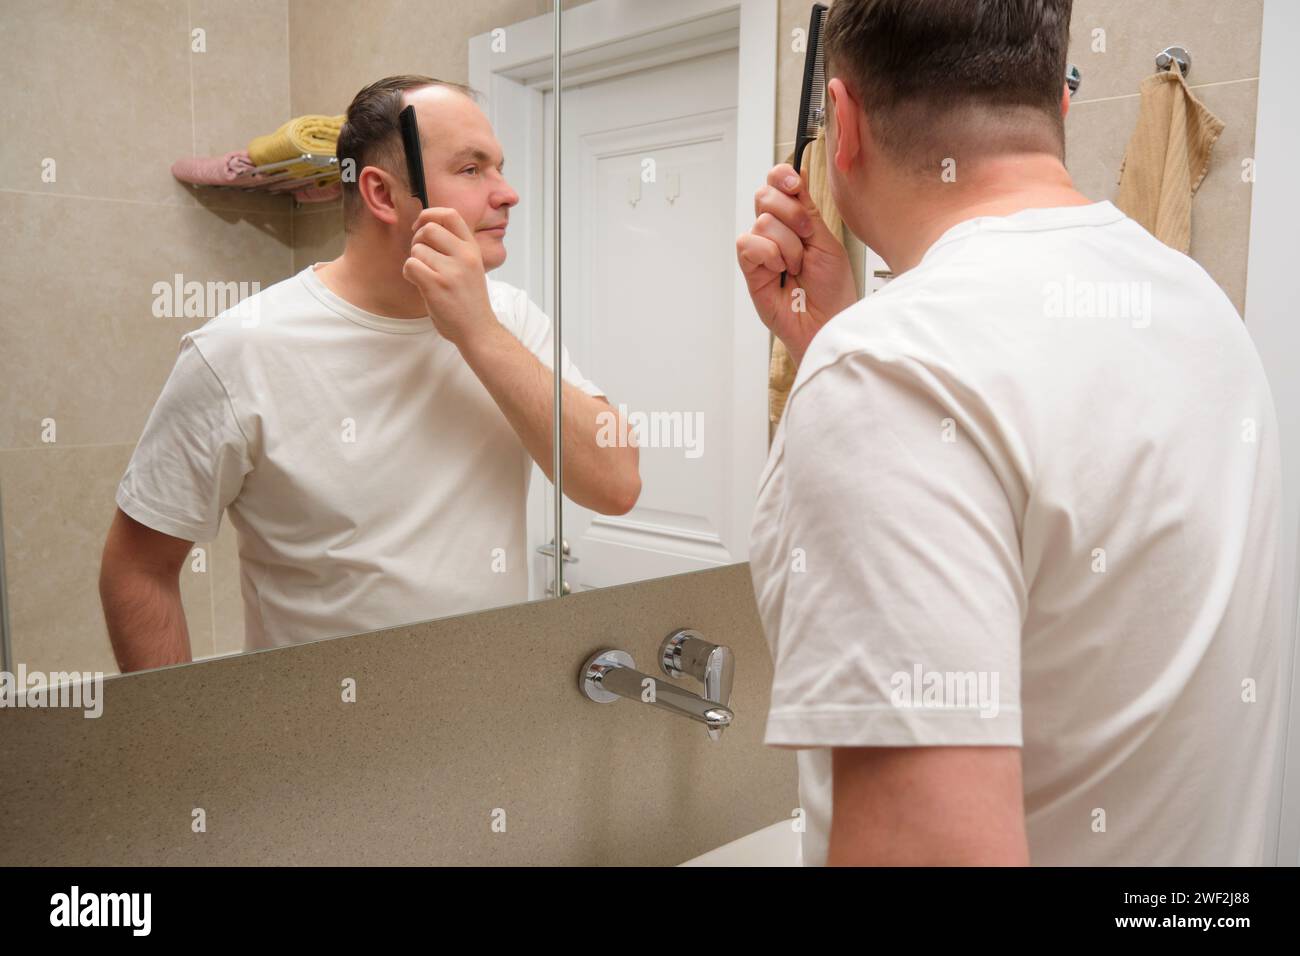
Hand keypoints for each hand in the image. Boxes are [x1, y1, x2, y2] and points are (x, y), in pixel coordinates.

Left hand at [403, 207, 492, 345]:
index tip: (421, 227)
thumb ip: (454, 247)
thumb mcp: (471, 266)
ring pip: (417, 250)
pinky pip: (410, 265)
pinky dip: (410, 274)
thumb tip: (425, 227)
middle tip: (421, 256)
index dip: (429, 215)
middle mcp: (464, 256)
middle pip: (428, 229)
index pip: (450, 215)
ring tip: (425, 276)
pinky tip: (420, 283)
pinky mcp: (436, 285)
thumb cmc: (470, 300)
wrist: (478, 330)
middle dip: (417, 240)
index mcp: (473, 248)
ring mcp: (451, 270)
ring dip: (415, 262)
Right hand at [736, 164, 857, 366]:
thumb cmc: (832, 290)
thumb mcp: (826, 241)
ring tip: (797, 267)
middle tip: (806, 236)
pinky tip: (781, 272)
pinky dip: (769, 255)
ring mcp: (761, 251)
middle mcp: (775, 232)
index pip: (778, 184)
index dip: (782, 177)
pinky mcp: (750, 270)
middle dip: (790, 212)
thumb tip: (799, 171)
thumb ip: (808, 209)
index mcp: (796, 221)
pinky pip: (748, 245)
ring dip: (788, 245)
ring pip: (763, 222)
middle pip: (764, 196)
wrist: (827, 322)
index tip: (796, 186)